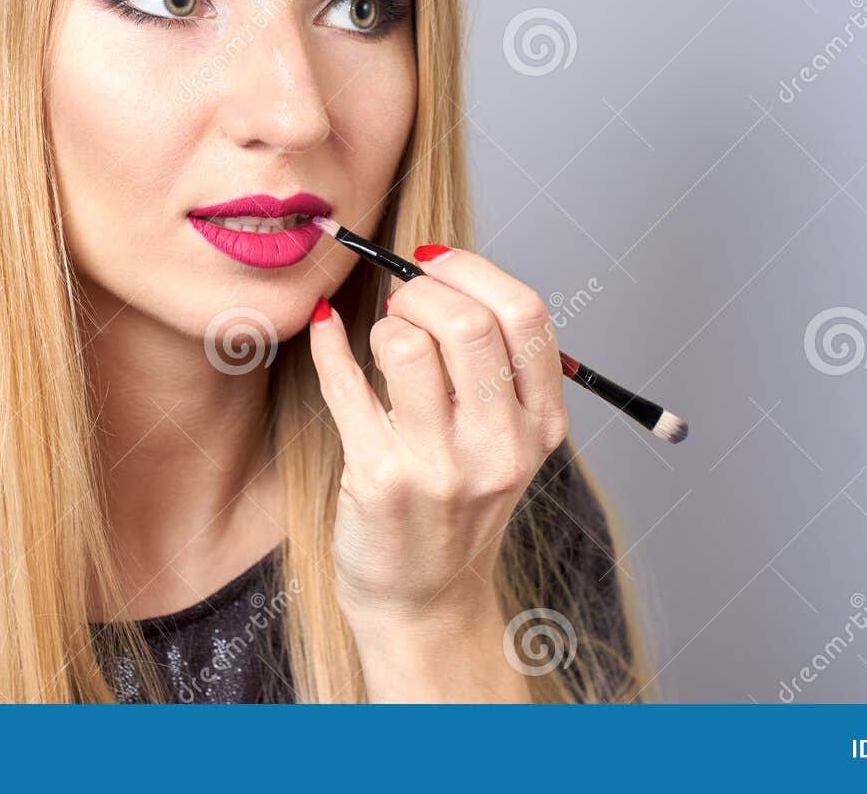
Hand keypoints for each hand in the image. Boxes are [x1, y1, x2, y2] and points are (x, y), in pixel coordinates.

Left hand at [308, 244, 569, 698]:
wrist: (426, 602)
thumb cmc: (458, 506)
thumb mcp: (503, 441)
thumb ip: (493, 368)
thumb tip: (438, 274)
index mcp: (540, 424)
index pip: (525, 315)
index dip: (474, 270)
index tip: (435, 264)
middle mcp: (500, 445)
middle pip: (467, 321)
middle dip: (420, 292)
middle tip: (400, 302)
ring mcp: (441, 466)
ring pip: (408, 345)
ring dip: (383, 323)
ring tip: (381, 339)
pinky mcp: (380, 480)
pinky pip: (346, 382)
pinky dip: (328, 344)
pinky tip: (326, 332)